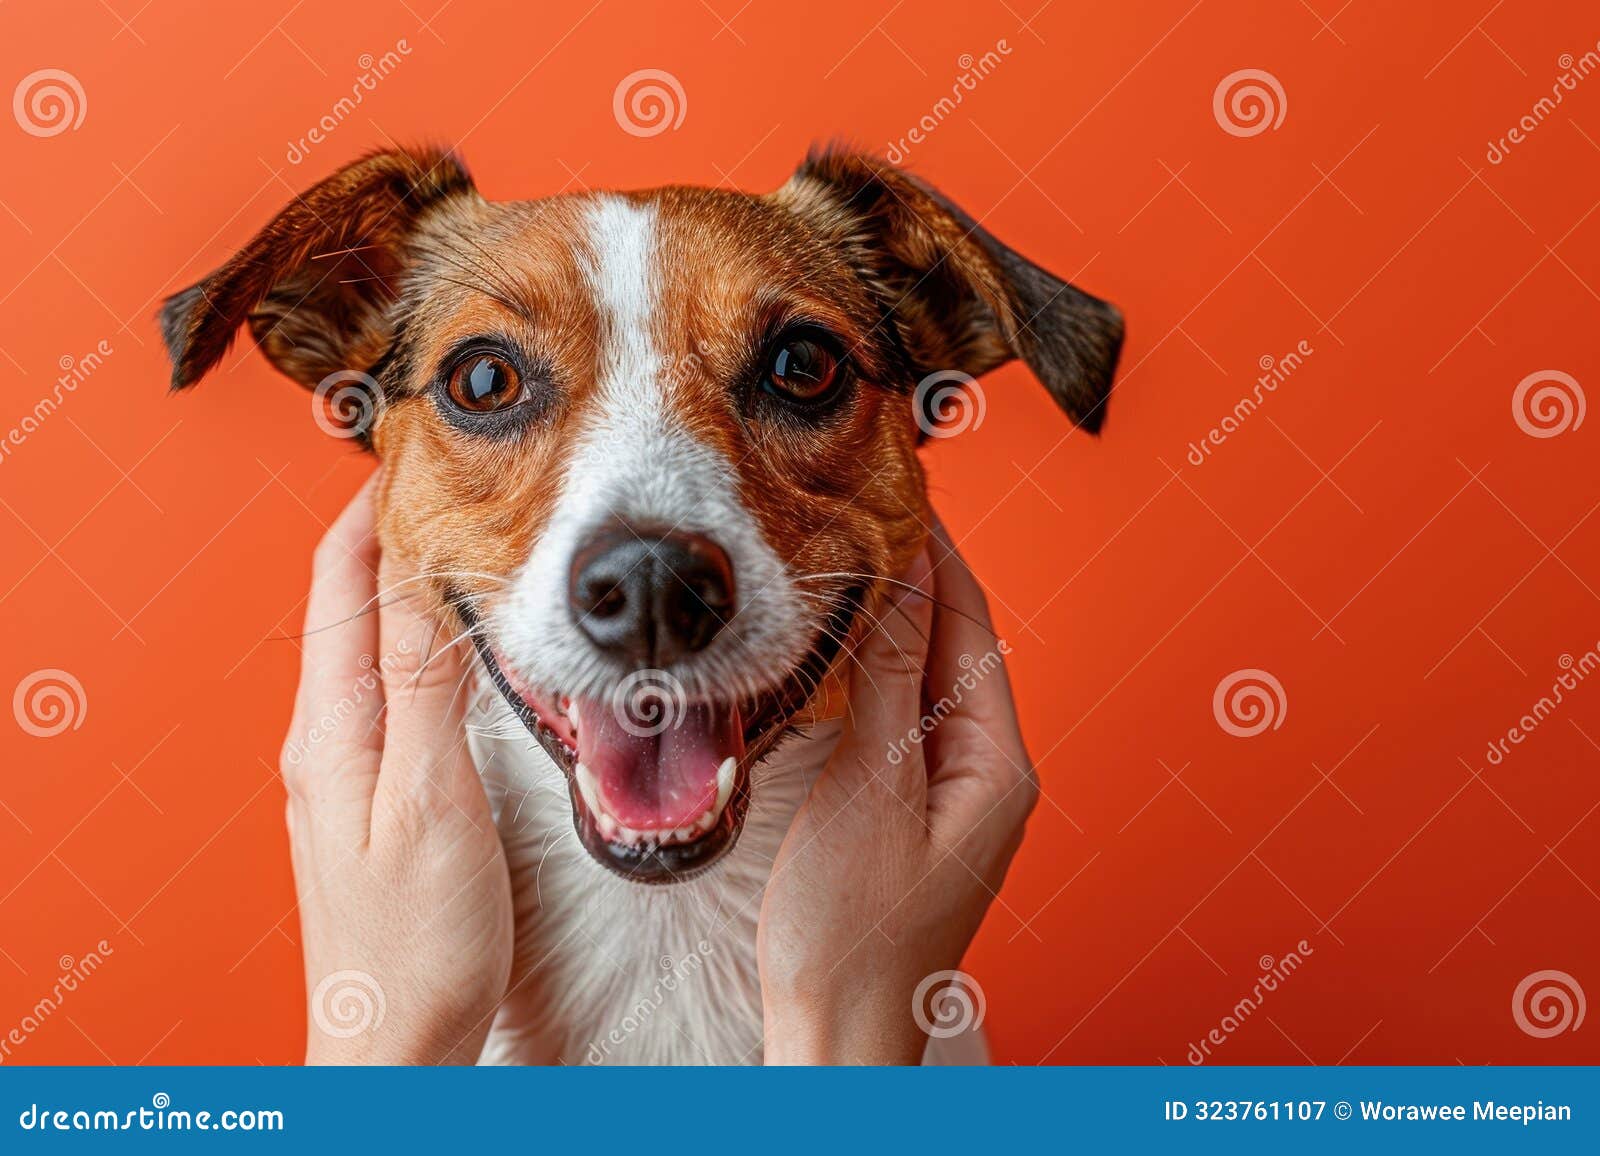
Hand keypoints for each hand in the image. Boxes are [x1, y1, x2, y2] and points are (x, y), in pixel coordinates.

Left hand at [283, 474, 512, 1064]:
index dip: (369, 507)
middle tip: (443, 474)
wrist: (392, 1042)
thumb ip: (427, 688)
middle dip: (386, 529)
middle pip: (346, 603)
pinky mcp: (373, 795)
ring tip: (455, 535)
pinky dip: (417, 641)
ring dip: (403, 582)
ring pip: (368, 644)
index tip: (412, 448)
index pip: (338, 583)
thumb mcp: (430, 802)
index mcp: (331, 728)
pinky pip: (387, 690)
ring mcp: (345, 768)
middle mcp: (325, 738)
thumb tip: (427, 579)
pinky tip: (454, 643)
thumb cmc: (415, 942)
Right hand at [757, 521, 1037, 1063]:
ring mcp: (954, 799)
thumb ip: (890, 679)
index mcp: (997, 767)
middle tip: (878, 514)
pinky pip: (911, 722)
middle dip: (926, 582)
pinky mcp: (916, 816)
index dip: (944, 559)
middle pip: (962, 651)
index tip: (911, 500)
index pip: (976, 630)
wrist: (840, 1034)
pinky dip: (885, 675)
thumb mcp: (870, 787)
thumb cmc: (854, 935)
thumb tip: (901, 583)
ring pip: (935, 684)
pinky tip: (852, 657)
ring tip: (861, 564)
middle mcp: (989, 778)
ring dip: (904, 624)